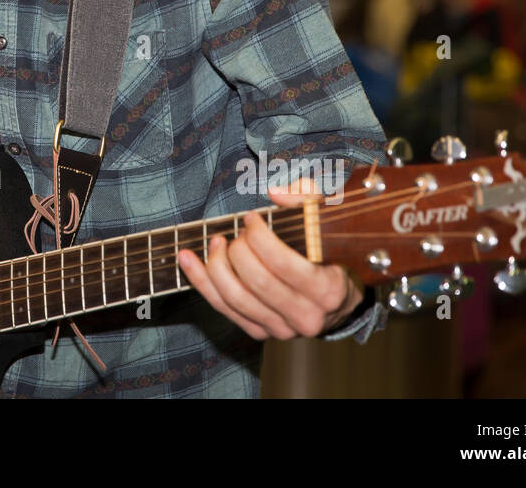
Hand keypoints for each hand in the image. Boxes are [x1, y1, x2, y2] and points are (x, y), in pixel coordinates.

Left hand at [177, 179, 362, 339]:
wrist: (337, 303)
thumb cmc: (328, 255)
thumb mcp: (328, 223)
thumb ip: (307, 199)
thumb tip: (275, 194)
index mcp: (327, 290)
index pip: (284, 264)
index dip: (260, 237)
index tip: (251, 218)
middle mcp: (306, 316)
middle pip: (257, 281)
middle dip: (238, 250)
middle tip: (237, 233)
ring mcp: (282, 329)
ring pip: (235, 298)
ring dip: (216, 266)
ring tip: (214, 242)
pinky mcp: (260, 332)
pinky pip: (223, 308)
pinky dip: (201, 282)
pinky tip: (187, 259)